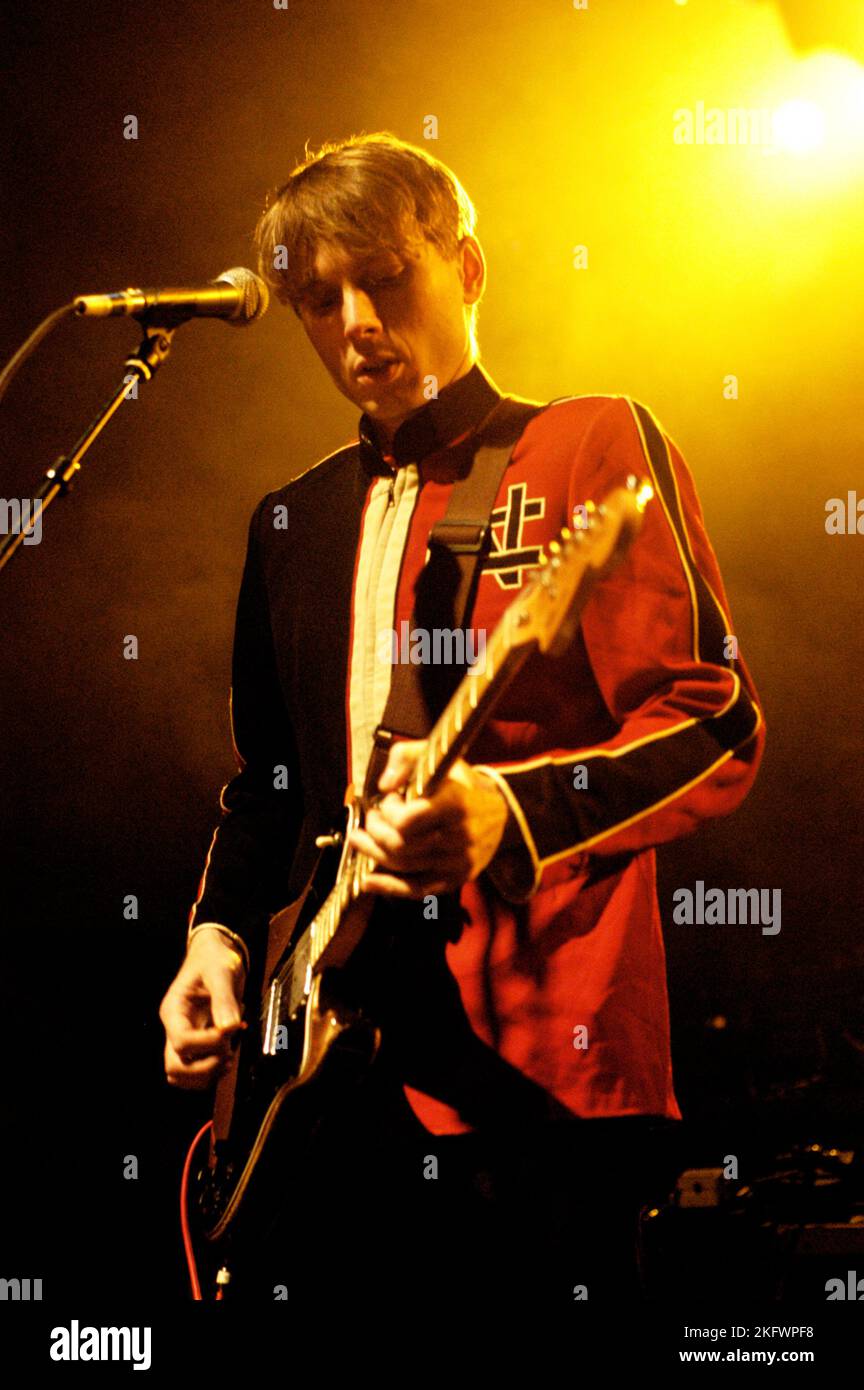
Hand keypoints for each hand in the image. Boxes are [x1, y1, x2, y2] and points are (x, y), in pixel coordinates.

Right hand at [159, 929, 246, 1089]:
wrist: (216, 956)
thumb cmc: (214, 959)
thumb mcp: (221, 972)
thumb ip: (224, 999)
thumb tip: (230, 1028)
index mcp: (174, 1010)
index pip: (182, 1042)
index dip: (208, 1043)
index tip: (230, 1029)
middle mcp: (175, 1028)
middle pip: (176, 1068)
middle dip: (206, 1066)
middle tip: (229, 1050)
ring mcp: (185, 1038)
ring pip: (183, 1075)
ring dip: (209, 1073)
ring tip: (229, 1053)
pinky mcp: (197, 1045)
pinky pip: (197, 1072)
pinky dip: (213, 1072)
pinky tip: (228, 1053)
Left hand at [348, 739, 508, 898]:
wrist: (498, 811)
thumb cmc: (460, 782)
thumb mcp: (437, 756)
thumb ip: (405, 757)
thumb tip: (384, 785)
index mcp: (455, 804)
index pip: (406, 821)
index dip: (388, 811)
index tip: (389, 800)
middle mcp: (459, 836)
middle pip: (399, 846)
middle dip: (376, 831)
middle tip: (371, 819)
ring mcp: (457, 862)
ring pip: (403, 866)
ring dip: (373, 853)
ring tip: (360, 840)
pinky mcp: (455, 879)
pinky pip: (416, 889)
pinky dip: (388, 886)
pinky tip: (367, 880)